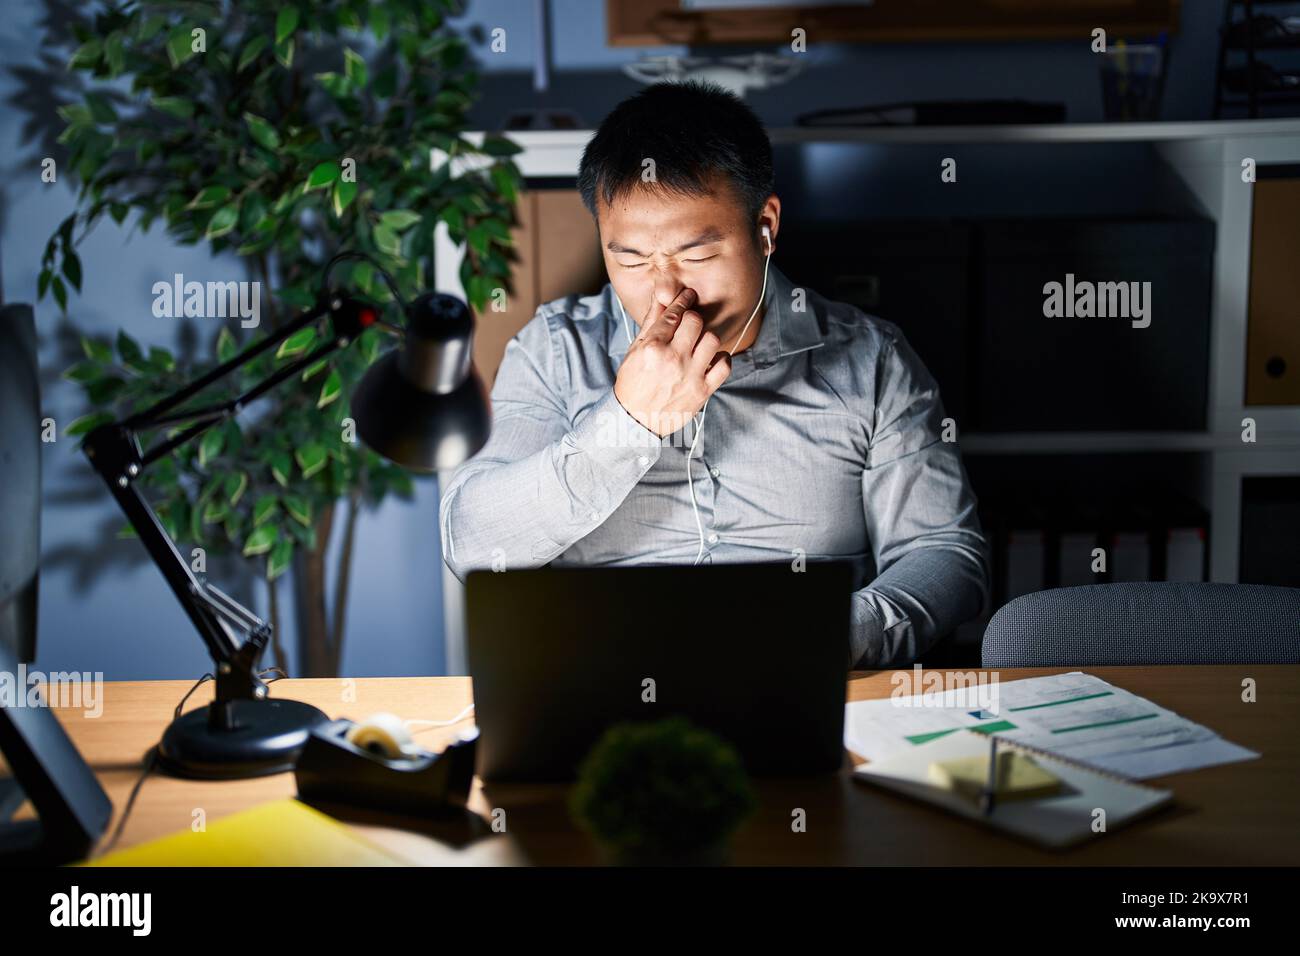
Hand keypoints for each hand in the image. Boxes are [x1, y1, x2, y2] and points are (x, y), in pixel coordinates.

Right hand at [613, 288, 731, 436]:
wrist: (636, 421)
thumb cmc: (633, 383)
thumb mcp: (635, 350)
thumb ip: (651, 322)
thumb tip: (661, 295)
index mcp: (652, 348)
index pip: (674, 313)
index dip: (683, 300)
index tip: (688, 295)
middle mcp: (672, 359)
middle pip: (696, 321)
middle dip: (693, 318)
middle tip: (690, 323)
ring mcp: (690, 376)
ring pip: (712, 339)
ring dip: (706, 338)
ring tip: (698, 343)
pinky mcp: (703, 391)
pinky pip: (725, 365)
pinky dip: (721, 358)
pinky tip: (711, 359)